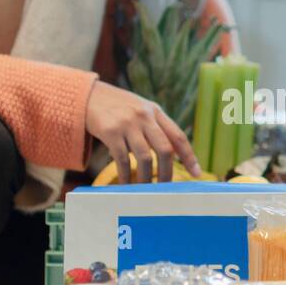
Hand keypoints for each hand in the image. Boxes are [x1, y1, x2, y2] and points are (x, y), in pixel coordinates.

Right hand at [85, 81, 200, 183]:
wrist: (89, 96)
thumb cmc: (118, 107)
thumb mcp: (141, 110)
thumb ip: (156, 127)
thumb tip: (174, 155)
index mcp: (156, 111)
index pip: (178, 136)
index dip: (189, 156)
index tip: (197, 174)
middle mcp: (144, 116)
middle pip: (165, 149)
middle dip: (168, 172)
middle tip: (166, 188)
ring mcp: (127, 123)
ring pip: (145, 157)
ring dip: (147, 177)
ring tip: (145, 189)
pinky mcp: (110, 131)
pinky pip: (122, 159)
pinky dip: (126, 175)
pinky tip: (126, 184)